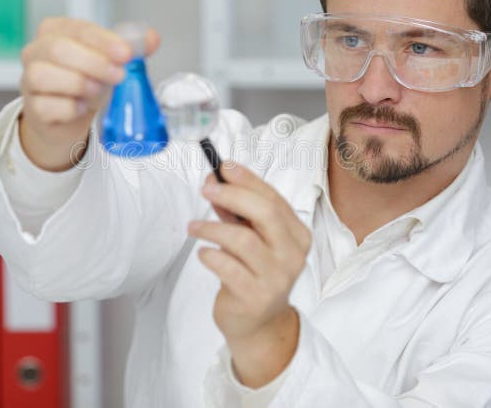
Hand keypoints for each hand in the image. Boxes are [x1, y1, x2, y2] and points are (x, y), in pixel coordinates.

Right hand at [18, 18, 159, 170]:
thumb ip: (132, 47)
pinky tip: (82, 107)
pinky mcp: (31, 108)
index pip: (78, 29)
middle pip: (58, 49)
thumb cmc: (88, 80)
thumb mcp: (110, 61)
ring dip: (77, 83)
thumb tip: (151, 38)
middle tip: (118, 75)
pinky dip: (68, 108)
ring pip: (43, 75)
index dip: (104, 41)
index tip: (125, 53)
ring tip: (98, 91)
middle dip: (93, 62)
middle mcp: (37, 51)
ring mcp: (29, 80)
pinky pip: (45, 106)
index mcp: (55, 31)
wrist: (69, 115)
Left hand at [188, 162, 311, 386]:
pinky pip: (228, 267)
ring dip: (212, 228)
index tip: (223, 166)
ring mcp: (277, 277)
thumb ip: (237, 212)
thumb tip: (217, 182)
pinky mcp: (256, 297)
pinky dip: (210, 256)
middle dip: (232, 195)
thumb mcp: (251, 238)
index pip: (273, 199)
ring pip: (243, 240)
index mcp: (297, 235)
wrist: (258, 323)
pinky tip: (203, 254)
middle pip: (264, 213)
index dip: (247, 179)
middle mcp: (293, 255)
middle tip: (206, 188)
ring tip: (193, 227)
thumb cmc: (254, 273)